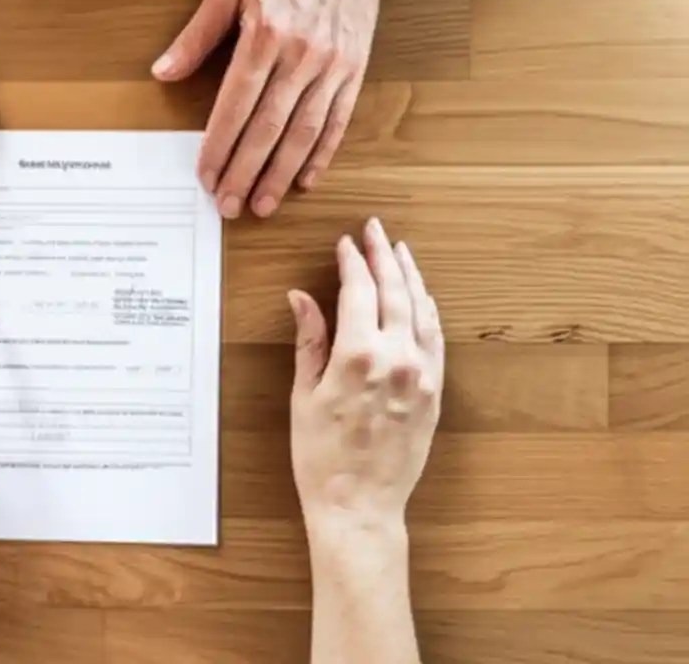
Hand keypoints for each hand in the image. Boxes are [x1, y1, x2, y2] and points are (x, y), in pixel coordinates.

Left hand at [154, 0, 387, 219]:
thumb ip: (197, 35)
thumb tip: (163, 73)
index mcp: (266, 36)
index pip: (235, 106)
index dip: (219, 146)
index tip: (206, 176)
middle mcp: (302, 56)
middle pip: (268, 129)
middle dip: (245, 172)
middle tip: (229, 205)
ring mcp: (333, 66)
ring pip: (304, 133)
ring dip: (281, 174)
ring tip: (262, 204)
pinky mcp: (356, 69)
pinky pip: (338, 120)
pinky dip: (322, 154)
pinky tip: (305, 180)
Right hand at [286, 218, 443, 528]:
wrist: (359, 506)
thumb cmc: (321, 458)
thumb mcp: (304, 395)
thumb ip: (309, 341)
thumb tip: (301, 298)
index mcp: (358, 357)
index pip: (358, 291)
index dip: (352, 262)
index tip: (345, 243)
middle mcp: (397, 359)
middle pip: (394, 292)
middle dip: (383, 256)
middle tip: (375, 230)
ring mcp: (422, 375)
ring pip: (421, 310)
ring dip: (410, 277)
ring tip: (400, 252)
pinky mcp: (435, 393)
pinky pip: (436, 339)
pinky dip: (428, 311)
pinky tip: (421, 298)